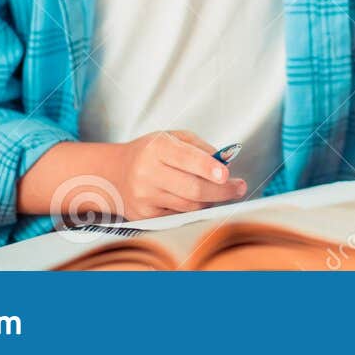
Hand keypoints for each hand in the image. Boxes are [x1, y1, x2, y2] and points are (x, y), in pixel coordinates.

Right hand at [109, 130, 246, 219]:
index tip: (226, 174)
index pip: (187, 159)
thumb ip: (200, 148)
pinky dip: (194, 208)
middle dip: (221, 190)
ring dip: (211, 200)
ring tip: (221, 191)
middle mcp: (148, 173)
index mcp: (157, 148)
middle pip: (192, 189)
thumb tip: (225, 162)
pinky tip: (199, 199)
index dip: (209, 168)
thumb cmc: (151, 153)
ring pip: (189, 205)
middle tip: (238, 188)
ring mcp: (145, 197)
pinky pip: (179, 215)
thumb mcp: (174, 138)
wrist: (115, 174)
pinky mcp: (145, 215)